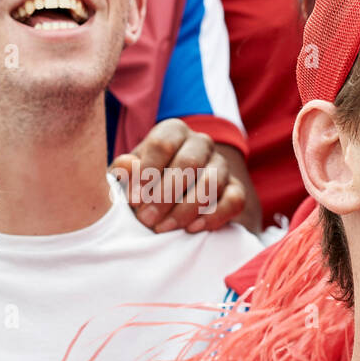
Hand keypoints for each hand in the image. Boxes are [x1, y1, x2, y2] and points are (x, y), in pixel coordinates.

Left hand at [111, 119, 244, 232]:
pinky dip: (213, 216)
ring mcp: (221, 165)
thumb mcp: (126, 179)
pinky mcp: (236, 189)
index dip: (147, 172)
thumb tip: (127, 164)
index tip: (134, 200)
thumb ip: (123, 172)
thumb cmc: (141, 186)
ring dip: (185, 209)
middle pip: (189, 163)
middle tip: (146, 219)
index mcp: (173, 131)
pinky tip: (191, 229)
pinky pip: (234, 200)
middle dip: (165, 195)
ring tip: (163, 227)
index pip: (163, 143)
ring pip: (212, 182)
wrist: (167, 204)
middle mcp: (201, 142)